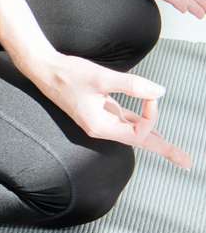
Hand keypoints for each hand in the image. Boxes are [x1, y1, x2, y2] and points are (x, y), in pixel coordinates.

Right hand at [20, 51, 190, 168]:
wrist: (45, 70)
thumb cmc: (67, 75)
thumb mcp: (101, 78)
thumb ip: (132, 85)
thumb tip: (159, 92)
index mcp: (99, 126)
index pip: (137, 132)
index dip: (151, 115)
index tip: (151, 95)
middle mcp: (101, 127)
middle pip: (139, 143)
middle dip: (164, 151)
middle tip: (186, 162)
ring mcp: (101, 120)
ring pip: (134, 133)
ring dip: (156, 140)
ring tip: (175, 153)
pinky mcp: (101, 110)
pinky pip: (127, 121)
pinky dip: (142, 124)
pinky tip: (153, 128)